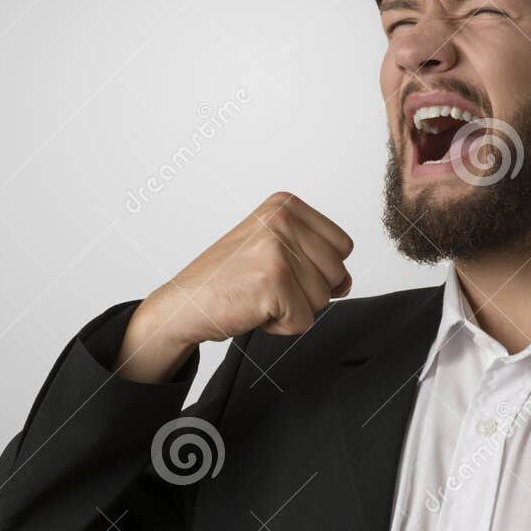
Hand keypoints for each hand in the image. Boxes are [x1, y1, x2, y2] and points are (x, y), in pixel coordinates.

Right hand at [115, 192, 354, 383]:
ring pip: (323, 299)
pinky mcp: (274, 282)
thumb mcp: (273, 249)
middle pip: (337, 273)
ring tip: (258, 295)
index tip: (281, 270)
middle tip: (265, 285)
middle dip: (306, 292)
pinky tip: (253, 309)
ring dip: (292, 309)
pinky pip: (304, 320)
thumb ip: (316, 257)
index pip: (343, 246)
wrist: (183, 304)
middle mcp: (282, 220)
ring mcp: (278, 249)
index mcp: (285, 205)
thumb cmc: (226, 280)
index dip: (318, 270)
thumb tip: (347, 283)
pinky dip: (281, 325)